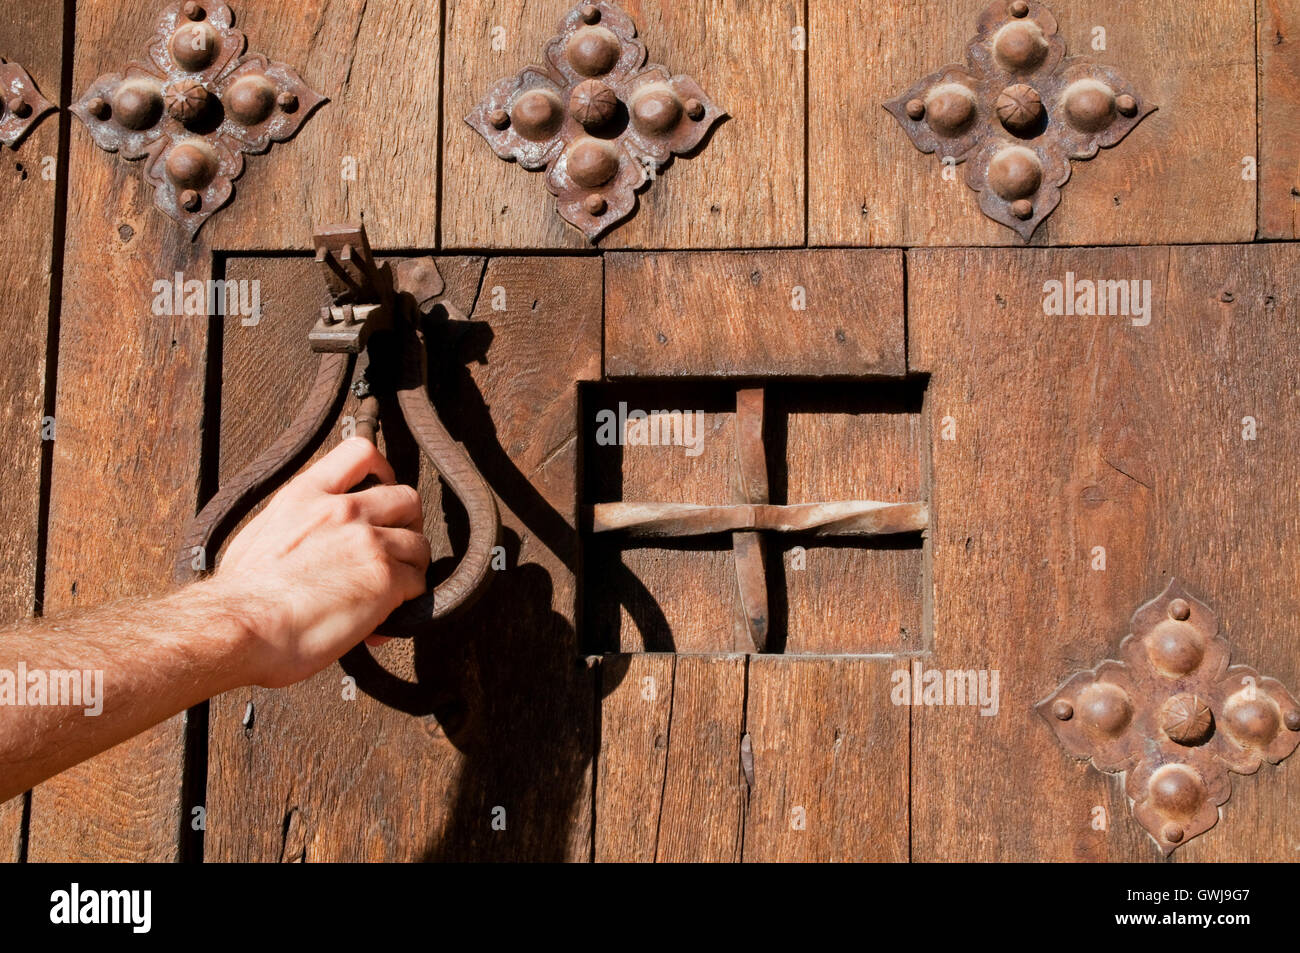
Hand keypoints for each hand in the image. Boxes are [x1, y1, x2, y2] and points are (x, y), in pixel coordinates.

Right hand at [213, 438, 430, 687]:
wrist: (240, 628)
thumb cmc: (240, 597)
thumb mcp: (258, 537)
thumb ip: (293, 526)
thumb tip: (308, 545)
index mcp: (306, 495)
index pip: (360, 452)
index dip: (383, 469)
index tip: (383, 487)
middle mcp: (342, 510)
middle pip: (406, 497)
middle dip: (408, 524)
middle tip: (395, 549)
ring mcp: (368, 541)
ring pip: (419, 544)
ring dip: (410, 568)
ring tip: (390, 591)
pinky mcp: (385, 577)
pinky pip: (418, 584)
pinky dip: (409, 602)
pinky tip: (384, 620)